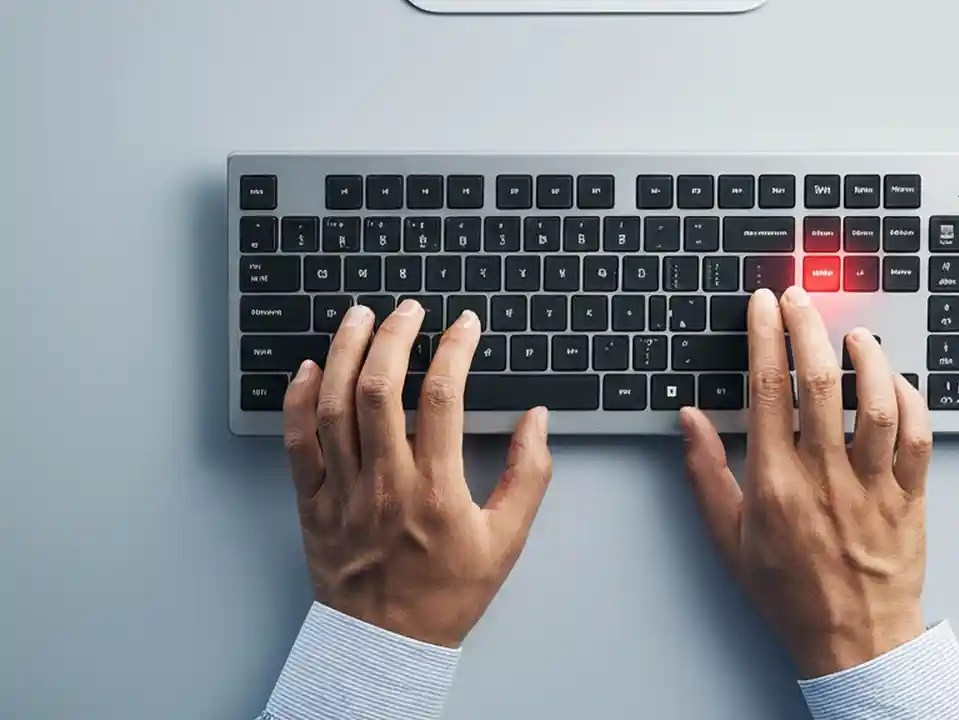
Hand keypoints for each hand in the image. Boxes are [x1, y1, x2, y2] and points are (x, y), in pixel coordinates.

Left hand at [281, 301, 552, 647]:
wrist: (387, 644)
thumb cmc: (447, 594)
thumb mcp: (507, 541)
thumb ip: (528, 475)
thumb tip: (535, 420)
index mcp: (435, 491)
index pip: (443, 398)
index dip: (454, 350)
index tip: (465, 325)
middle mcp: (384, 484)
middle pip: (380, 388)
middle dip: (394, 336)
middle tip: (408, 309)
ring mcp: (341, 492)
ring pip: (333, 406)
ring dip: (344, 352)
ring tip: (358, 317)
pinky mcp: (310, 504)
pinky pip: (296, 443)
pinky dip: (298, 400)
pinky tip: (310, 369)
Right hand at [680, 287, 932, 677]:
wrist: (853, 640)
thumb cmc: (789, 592)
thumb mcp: (728, 538)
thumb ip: (706, 473)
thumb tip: (689, 419)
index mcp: (775, 483)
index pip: (767, 391)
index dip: (765, 337)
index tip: (764, 305)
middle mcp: (825, 477)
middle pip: (820, 384)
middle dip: (809, 328)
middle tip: (802, 298)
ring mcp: (873, 486)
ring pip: (878, 405)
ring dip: (867, 360)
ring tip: (854, 335)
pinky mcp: (910, 497)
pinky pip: (919, 437)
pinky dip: (912, 400)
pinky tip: (896, 382)